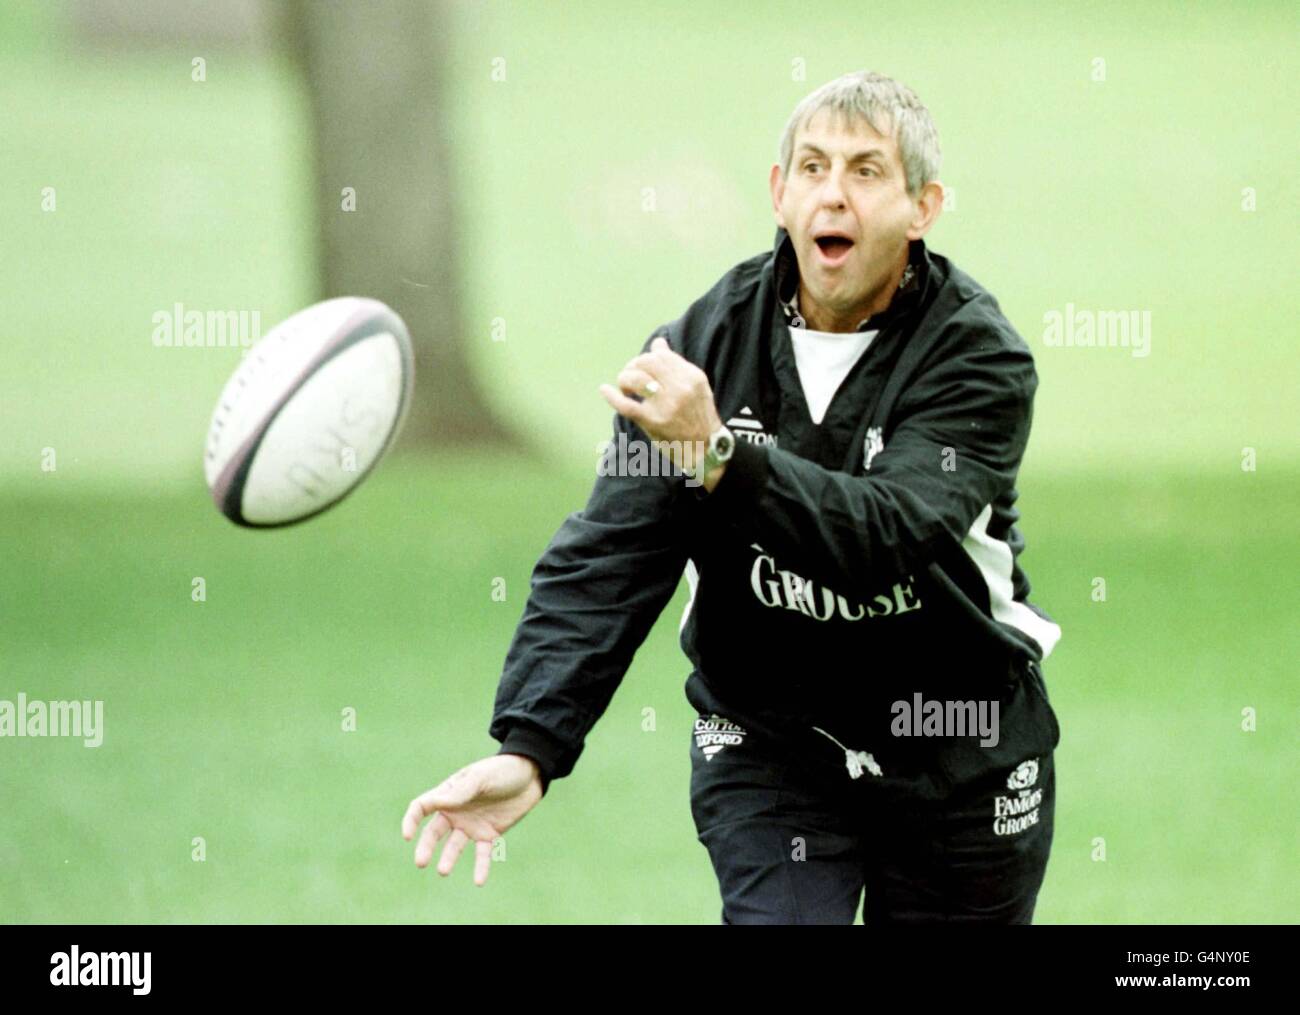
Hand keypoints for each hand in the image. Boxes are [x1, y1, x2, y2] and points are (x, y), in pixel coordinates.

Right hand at [401, 754, 543, 885]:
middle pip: (434, 832)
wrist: (530, 775)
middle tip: (421, 862)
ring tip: (443, 871)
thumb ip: (461, 791)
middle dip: (425, 847)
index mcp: (448, 793)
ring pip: (454, 846)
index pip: (422, 807)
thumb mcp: (480, 777)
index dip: (411, 821)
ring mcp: (471, 824)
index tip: (408, 835)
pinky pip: (482, 854)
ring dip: (448, 859)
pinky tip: (479, 881)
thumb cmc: (501, 770)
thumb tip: (436, 802)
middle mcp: (456, 811)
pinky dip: (480, 867)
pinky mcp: (489, 834)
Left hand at [599, 336, 723, 477]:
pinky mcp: (652, 422)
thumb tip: (658, 342)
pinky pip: (626, 405)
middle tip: (630, 376)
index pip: (661, 355)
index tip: (642, 367)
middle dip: (633, 365)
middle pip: (647, 362)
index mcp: (691, 376)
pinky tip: (604, 389)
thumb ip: (676, 364)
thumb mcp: (695, 386)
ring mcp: (666, 405)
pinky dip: (611, 396)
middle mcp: (680, 389)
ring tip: (625, 387)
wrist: (704, 448)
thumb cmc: (697, 414)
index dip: (646, 357)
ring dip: (624, 378)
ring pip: (635, 379)